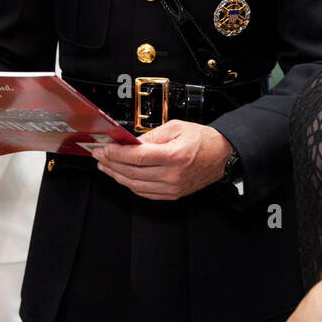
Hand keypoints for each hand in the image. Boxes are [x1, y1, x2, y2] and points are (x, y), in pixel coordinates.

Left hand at [90, 121, 229, 200]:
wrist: (223, 155)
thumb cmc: (203, 140)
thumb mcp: (177, 127)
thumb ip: (152, 135)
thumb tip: (131, 141)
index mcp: (174, 155)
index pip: (137, 157)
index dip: (116, 153)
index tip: (104, 148)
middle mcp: (173, 175)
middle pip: (132, 172)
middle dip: (111, 163)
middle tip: (99, 155)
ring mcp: (172, 188)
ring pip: (135, 185)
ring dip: (117, 175)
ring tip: (106, 166)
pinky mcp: (173, 195)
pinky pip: (145, 193)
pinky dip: (130, 185)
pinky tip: (122, 176)